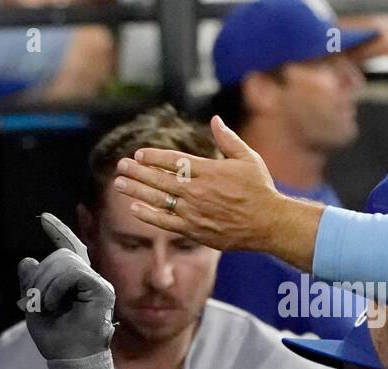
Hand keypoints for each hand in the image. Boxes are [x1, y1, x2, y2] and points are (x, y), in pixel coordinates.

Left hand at [18, 213, 116, 368]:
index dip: (57, 231)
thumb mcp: (34, 308)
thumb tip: (27, 260)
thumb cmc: (56, 340)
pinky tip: (52, 303)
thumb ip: (31, 284)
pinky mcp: (101, 290)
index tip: (44, 218)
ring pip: (64, 261)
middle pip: (60, 256)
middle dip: (39, 275)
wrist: (71, 360)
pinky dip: (56, 287)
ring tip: (43, 305)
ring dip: (44, 282)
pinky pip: (73, 273)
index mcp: (74, 282)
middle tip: (32, 300)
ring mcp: (97, 283)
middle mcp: (89, 279)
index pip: (67, 248)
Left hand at [113, 115, 289, 251]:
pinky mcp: (193, 230)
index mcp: (210, 171)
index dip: (155, 157)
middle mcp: (198, 191)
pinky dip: (148, 214)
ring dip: (137, 190)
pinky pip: (165, 222)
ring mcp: (193, 212)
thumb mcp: (248, 158)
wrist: (268, 223)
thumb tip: (215, 120)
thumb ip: (228, 139)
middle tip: (121, 165)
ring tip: (119, 183)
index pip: (175, 161)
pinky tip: (134, 207)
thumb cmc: (259, 189)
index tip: (139, 154)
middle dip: (138, 171)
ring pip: (158, 200)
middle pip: (161, 179)